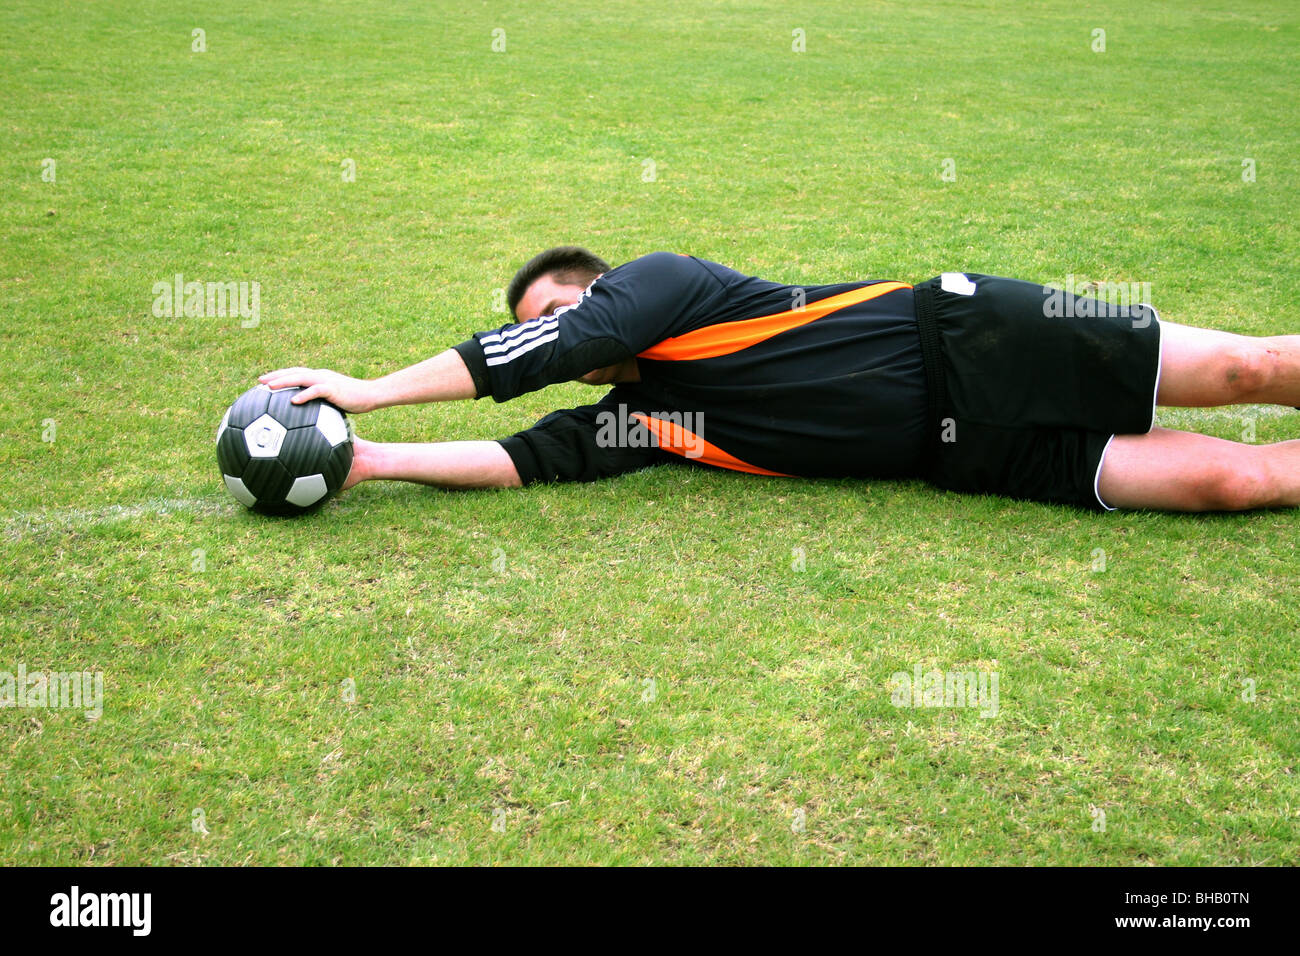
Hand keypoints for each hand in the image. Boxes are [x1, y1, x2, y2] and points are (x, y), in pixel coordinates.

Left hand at [258, 367, 381, 412]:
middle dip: (275, 376)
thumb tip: (311, 419)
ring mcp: (326, 380)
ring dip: (284, 381)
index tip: (265, 381)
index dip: (280, 376)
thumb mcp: (335, 402)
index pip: (296, 373)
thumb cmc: (356, 400)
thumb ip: (322, 405)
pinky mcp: (333, 389)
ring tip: (269, 387)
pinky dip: (304, 395)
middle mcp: (320, 375)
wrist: (373, 395)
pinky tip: (293, 401)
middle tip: (259, 381)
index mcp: (319, 377)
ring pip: (300, 378)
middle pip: (293, 372)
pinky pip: (315, 391)